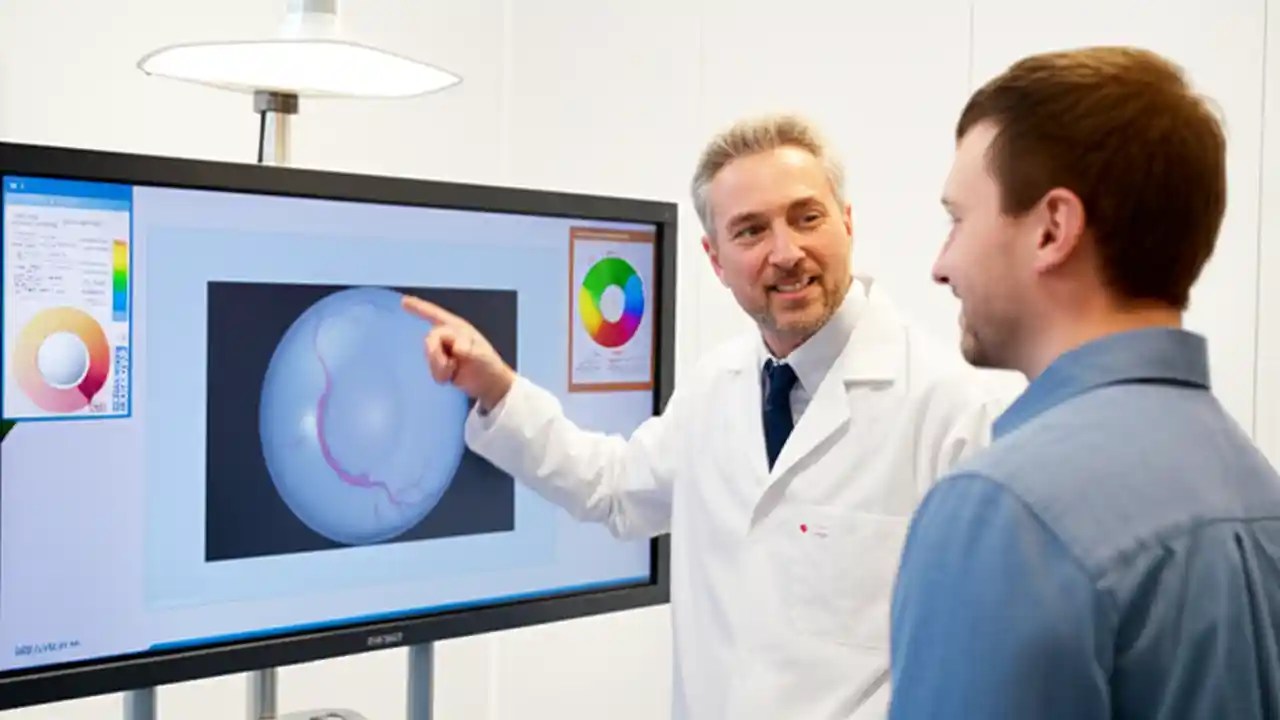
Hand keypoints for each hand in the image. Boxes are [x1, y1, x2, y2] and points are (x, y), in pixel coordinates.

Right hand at [400, 294, 515, 411]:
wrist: (489, 386)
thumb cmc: (489, 365)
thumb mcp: (481, 354)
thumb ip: (468, 348)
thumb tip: (457, 348)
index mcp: (458, 329)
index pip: (435, 315)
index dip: (419, 308)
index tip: (404, 302)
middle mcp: (448, 337)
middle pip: (430, 340)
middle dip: (437, 354)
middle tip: (452, 366)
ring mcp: (442, 351)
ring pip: (429, 355)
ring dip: (439, 367)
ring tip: (454, 372)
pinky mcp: (439, 365)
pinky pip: (430, 368)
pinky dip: (439, 374)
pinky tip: (450, 376)